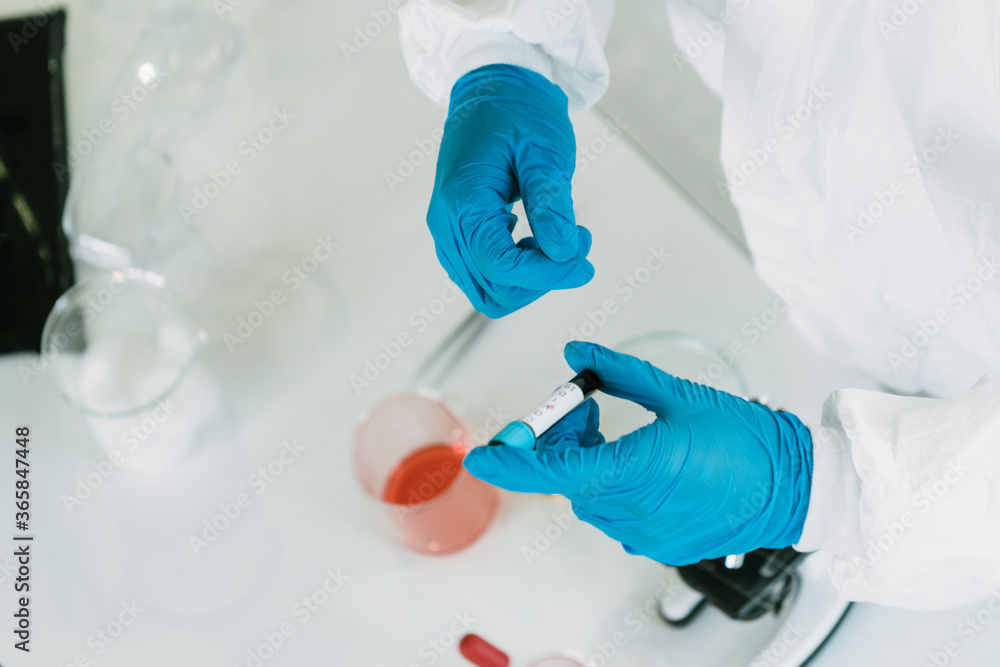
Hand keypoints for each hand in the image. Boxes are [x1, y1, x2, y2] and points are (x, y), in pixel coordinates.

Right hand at [428, 65, 593, 317]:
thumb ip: (551, 203)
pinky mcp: (458, 234)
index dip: (546, 273)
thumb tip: (564, 253)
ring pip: (489, 290)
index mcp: (463, 201)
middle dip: (542, 278)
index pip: (500, 266)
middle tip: (579, 242)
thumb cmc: (519, 112)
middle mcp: (447, 224)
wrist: (493, 88)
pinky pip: (485, 274)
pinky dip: (519, 269)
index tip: (583, 260)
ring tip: (564, 238)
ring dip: (532, 278)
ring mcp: (448, 232)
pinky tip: (540, 237)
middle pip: (493, 289)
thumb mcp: (544, 151)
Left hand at [463, 341, 813, 564]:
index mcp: (633, 470)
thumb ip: (618, 373)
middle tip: (579, 411)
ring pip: (589, 497)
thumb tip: (577, 353)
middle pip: (566, 480)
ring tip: (611, 432)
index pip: (550, 471)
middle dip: (560, 445)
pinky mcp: (658, 543)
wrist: (793, 485)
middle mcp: (632, 510)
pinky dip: (612, 487)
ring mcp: (644, 532)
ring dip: (588, 465)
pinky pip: (616, 514)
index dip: (508, 464)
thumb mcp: (676, 395)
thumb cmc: (745, 440)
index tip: (480, 456)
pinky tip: (636, 463)